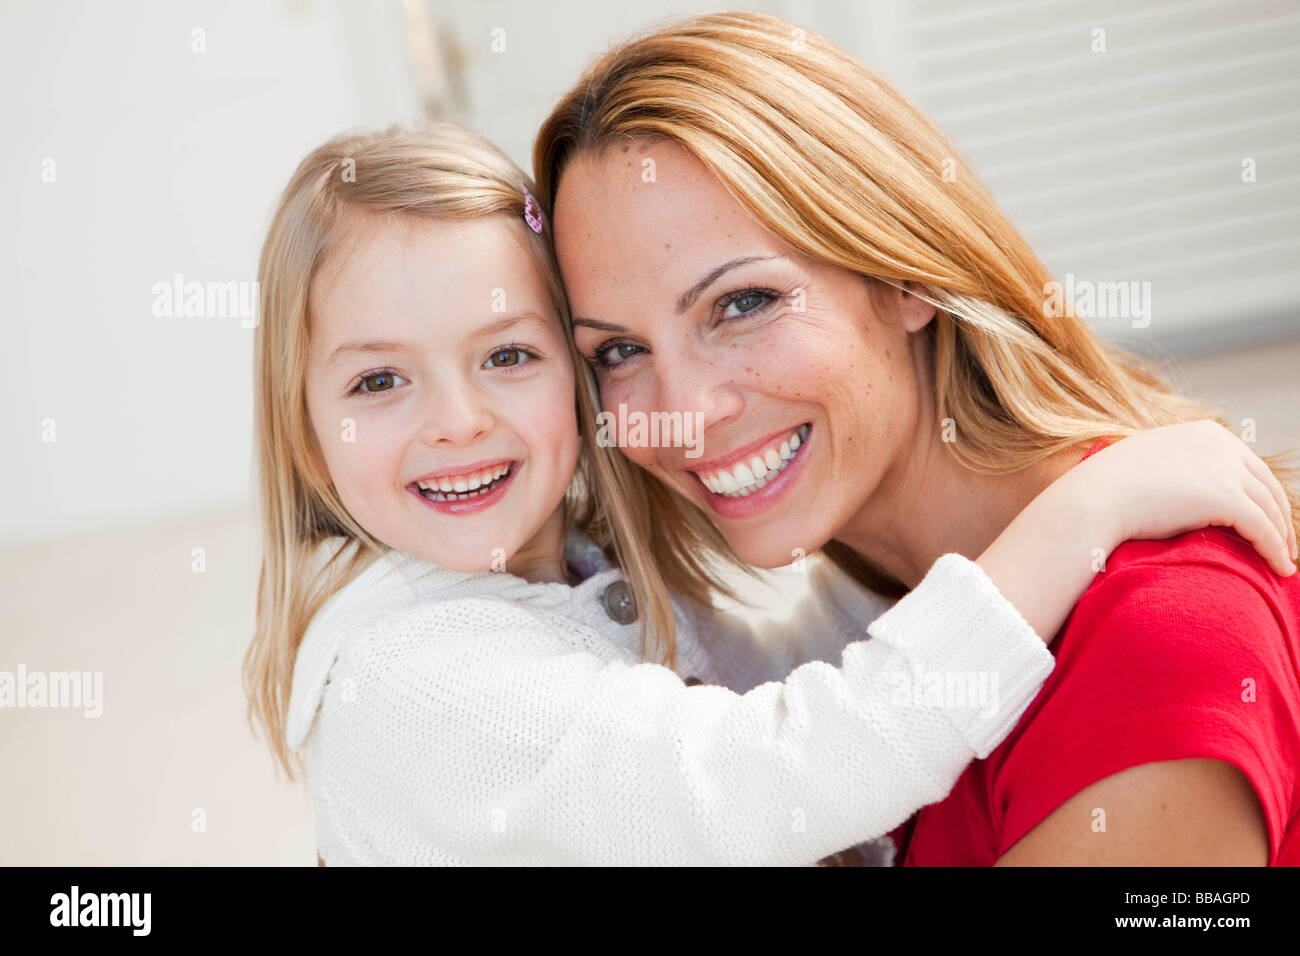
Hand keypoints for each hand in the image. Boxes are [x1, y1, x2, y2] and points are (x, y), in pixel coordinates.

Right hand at [1074, 421, 1296, 576]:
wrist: (1093, 499)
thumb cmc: (1106, 488)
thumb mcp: (1147, 463)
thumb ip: (1173, 466)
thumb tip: (1177, 488)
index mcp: (1204, 433)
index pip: (1249, 465)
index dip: (1263, 495)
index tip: (1267, 519)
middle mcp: (1221, 445)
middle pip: (1266, 486)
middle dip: (1280, 518)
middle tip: (1285, 546)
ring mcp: (1225, 470)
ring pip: (1270, 509)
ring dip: (1282, 539)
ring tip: (1284, 563)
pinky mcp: (1227, 499)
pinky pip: (1263, 529)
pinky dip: (1275, 551)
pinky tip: (1280, 569)